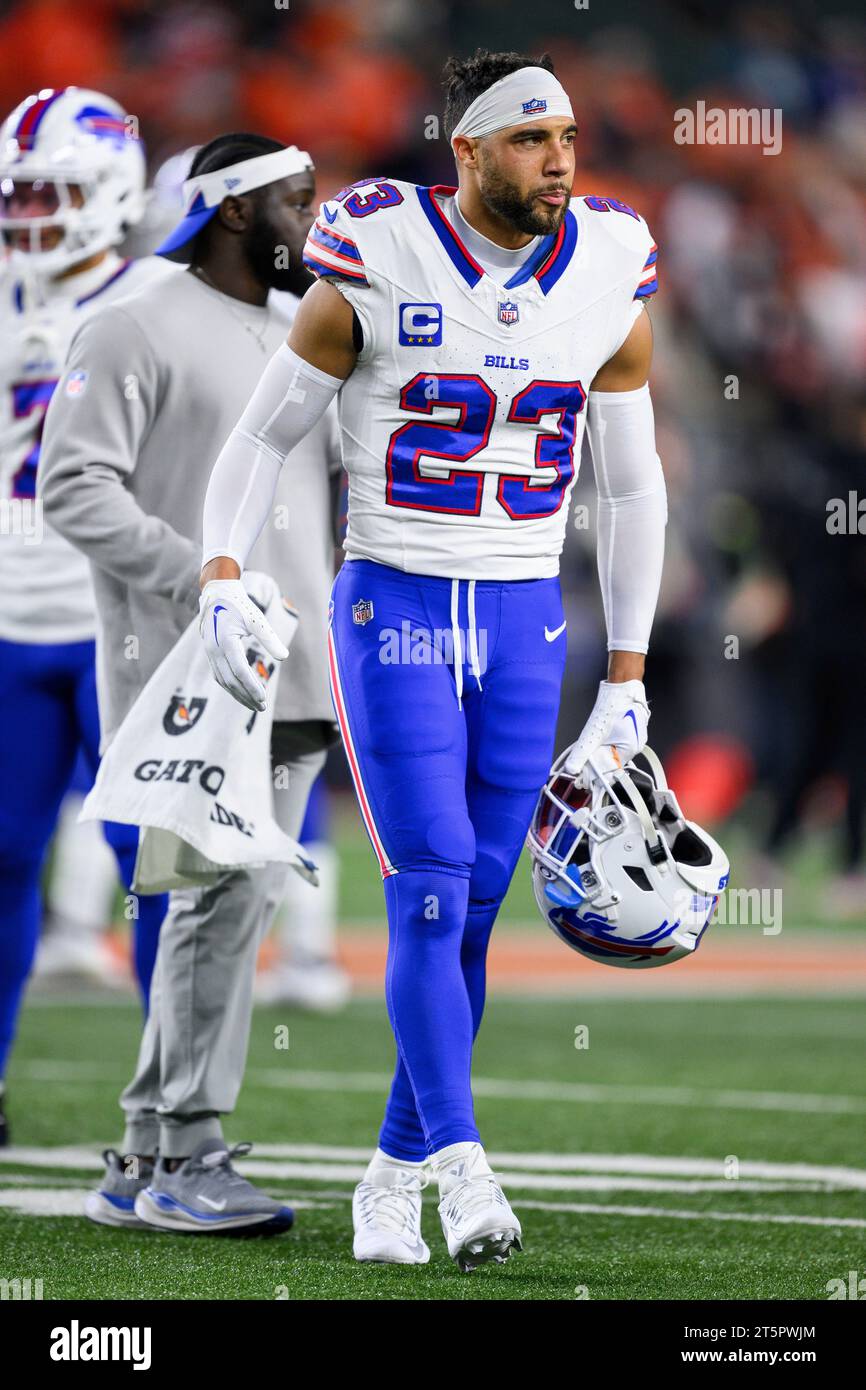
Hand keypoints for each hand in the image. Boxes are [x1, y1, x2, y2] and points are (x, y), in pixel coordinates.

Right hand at [199, 575, 288, 711]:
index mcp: (225, 641)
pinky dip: (231, 687)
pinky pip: (219, 676)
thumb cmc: (239, 605)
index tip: (263, 699)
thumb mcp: (256, 619)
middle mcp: (214, 650)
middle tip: (261, 707)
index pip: (240, 671)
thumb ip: (269, 638)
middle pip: (231, 681)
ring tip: (254, 705)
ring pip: (223, 681)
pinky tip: (242, 694)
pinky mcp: (211, 654)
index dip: (252, 687)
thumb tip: (284, 657)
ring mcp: (210, 653)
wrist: (217, 595)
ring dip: (238, 695)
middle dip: (246, 696)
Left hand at [562, 679, 648, 781]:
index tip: (581, 777)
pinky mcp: (629, 728)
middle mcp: (635, 745)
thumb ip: (582, 753)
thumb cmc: (614, 704)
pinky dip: (604, 744)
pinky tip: (595, 740)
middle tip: (580, 765)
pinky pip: (615, 741)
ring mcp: (633, 736)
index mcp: (630, 749)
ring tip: (587, 750)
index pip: (610, 769)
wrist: (623, 684)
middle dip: (595, 763)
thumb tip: (572, 768)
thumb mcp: (593, 733)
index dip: (594, 773)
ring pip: (612, 751)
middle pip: (611, 761)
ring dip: (598, 753)